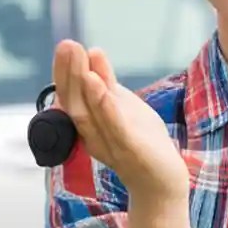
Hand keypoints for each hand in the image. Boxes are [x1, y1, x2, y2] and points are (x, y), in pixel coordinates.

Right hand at [52, 40, 188, 200]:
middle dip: (69, 73)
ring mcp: (109, 143)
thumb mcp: (123, 107)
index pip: (71, 97)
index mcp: (89, 125)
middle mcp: (93, 135)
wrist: (162, 182)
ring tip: (78, 56)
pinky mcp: (129, 149)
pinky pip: (113, 125)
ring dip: (82, 84)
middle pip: (75, 103)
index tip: (65, 46)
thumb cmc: (141, 143)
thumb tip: (92, 53)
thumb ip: (107, 84)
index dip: (65, 73)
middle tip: (66, 45)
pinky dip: (103, 104)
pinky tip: (96, 83)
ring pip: (89, 113)